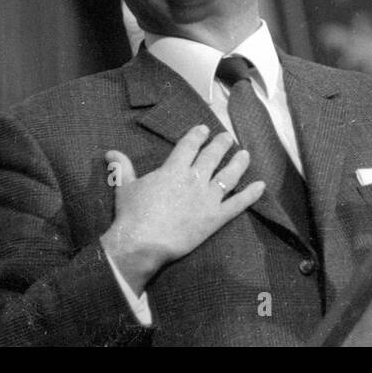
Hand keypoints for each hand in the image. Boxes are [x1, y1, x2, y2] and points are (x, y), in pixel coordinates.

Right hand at [100, 125, 263, 295]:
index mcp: (173, 169)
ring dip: (239, 163)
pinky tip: (261, 186)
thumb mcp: (125, 187)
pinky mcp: (215, 218)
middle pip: (212, 156)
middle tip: (227, 137)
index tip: (204, 129)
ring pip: (229, 175)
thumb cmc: (132, 214)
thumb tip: (110, 153)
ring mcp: (207, 198)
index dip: (198, 135)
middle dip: (221, 144)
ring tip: (246, 154)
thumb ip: (122, 168)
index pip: (189, 145)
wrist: (141, 243)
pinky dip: (251, 195)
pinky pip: (237, 204)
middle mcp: (194, 179)